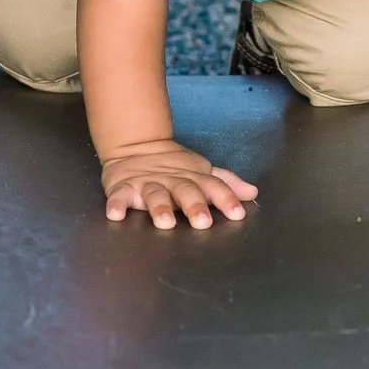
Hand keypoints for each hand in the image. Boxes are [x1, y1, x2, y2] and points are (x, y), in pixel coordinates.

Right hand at [99, 140, 258, 228]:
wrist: (135, 146)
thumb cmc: (174, 167)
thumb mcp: (202, 171)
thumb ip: (226, 183)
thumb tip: (252, 193)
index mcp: (193, 178)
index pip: (213, 186)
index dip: (225, 198)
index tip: (237, 213)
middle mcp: (172, 181)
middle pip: (185, 191)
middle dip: (194, 205)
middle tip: (202, 220)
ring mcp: (147, 183)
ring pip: (155, 195)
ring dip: (160, 207)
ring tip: (165, 221)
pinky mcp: (123, 187)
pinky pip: (119, 196)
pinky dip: (117, 204)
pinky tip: (116, 215)